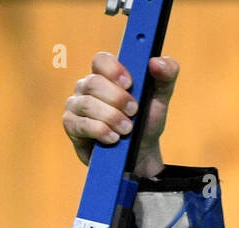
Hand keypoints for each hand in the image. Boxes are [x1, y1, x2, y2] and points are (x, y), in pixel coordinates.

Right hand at [63, 52, 178, 178]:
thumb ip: (166, 77)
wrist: (141, 155)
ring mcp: (77, 105)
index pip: (101, 60)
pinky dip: (100, 131)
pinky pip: (80, 124)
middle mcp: (88, 87)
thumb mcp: (161, 100)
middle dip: (118, 99)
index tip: (130, 84)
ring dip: (111, 117)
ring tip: (127, 130)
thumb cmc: (146, 123)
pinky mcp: (72, 126)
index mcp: (107, 75)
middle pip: (94, 82)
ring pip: (87, 104)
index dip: (114, 70)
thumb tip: (156, 61)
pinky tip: (113, 138)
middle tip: (134, 112)